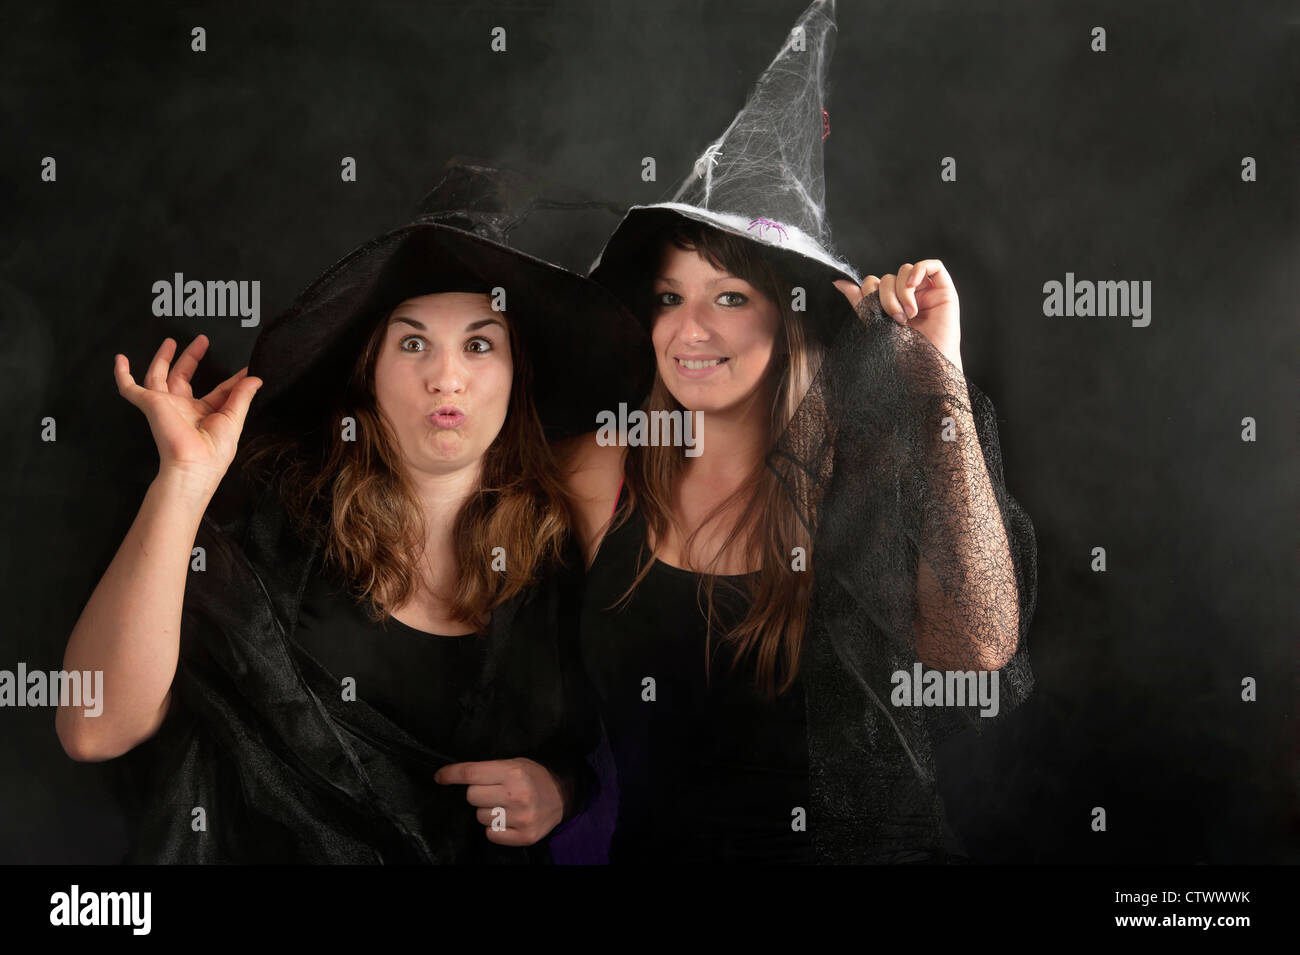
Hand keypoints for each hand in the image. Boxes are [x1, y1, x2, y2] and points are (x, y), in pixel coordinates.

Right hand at [114, 335, 261, 488]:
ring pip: (159, 375)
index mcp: (204, 414)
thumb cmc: (214, 452)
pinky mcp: (149, 404)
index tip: (246, 367)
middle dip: (192, 357)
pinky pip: (129, 388)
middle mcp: (183, 407)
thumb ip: (242, 396)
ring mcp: (165, 405)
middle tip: (202, 340)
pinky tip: (120, 359)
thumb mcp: (234, 420)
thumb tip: (255, 378)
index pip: (218, 390)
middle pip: (184, 376)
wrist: (193, 464)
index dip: (232, 378)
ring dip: (163, 358)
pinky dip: (122, 374)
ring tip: (171, 341)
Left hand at [434, 757, 565, 846]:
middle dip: (478, 792)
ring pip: (480, 816)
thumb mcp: (515, 763)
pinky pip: (490, 834)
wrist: (564, 795)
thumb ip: (489, 769)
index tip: (439, 777)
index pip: (472, 773)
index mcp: (513, 772)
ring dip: (487, 811)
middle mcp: (516, 795)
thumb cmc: (534, 776)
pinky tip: (507, 819)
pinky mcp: (524, 836)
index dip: (451, 774)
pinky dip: (494, 828)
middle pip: (472, 796)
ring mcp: (520, 818)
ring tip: (503, 805)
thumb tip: (455, 776)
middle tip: (492, 790)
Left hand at [835, 259, 962, 370]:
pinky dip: (919, 270)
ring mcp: (927, 294)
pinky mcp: (945, 291)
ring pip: (906, 270)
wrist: (926, 368)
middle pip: (889, 277)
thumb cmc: (904, 354)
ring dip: (902, 291)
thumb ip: (860, 302)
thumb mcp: (875, 324)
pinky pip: (933, 266)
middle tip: (894, 319)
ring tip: (908, 315)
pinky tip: (913, 287)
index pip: (876, 284)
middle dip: (886, 296)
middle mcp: (909, 298)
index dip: (871, 292)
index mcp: (892, 305)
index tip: (874, 313)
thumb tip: (838, 282)